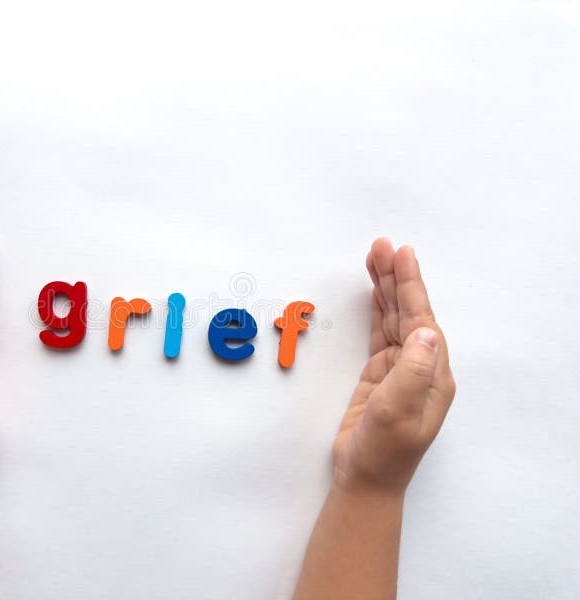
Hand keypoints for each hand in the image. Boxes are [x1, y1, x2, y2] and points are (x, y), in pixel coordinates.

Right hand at [332, 238, 455, 496]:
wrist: (365, 479)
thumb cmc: (384, 451)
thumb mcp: (398, 411)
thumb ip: (412, 370)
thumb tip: (425, 330)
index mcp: (433, 374)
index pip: (422, 319)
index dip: (411, 286)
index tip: (401, 255)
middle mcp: (421, 367)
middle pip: (409, 312)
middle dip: (396, 279)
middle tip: (382, 246)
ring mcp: (400, 370)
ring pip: (393, 320)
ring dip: (385, 290)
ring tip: (374, 258)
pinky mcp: (379, 376)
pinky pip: (380, 334)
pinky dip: (377, 311)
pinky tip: (374, 294)